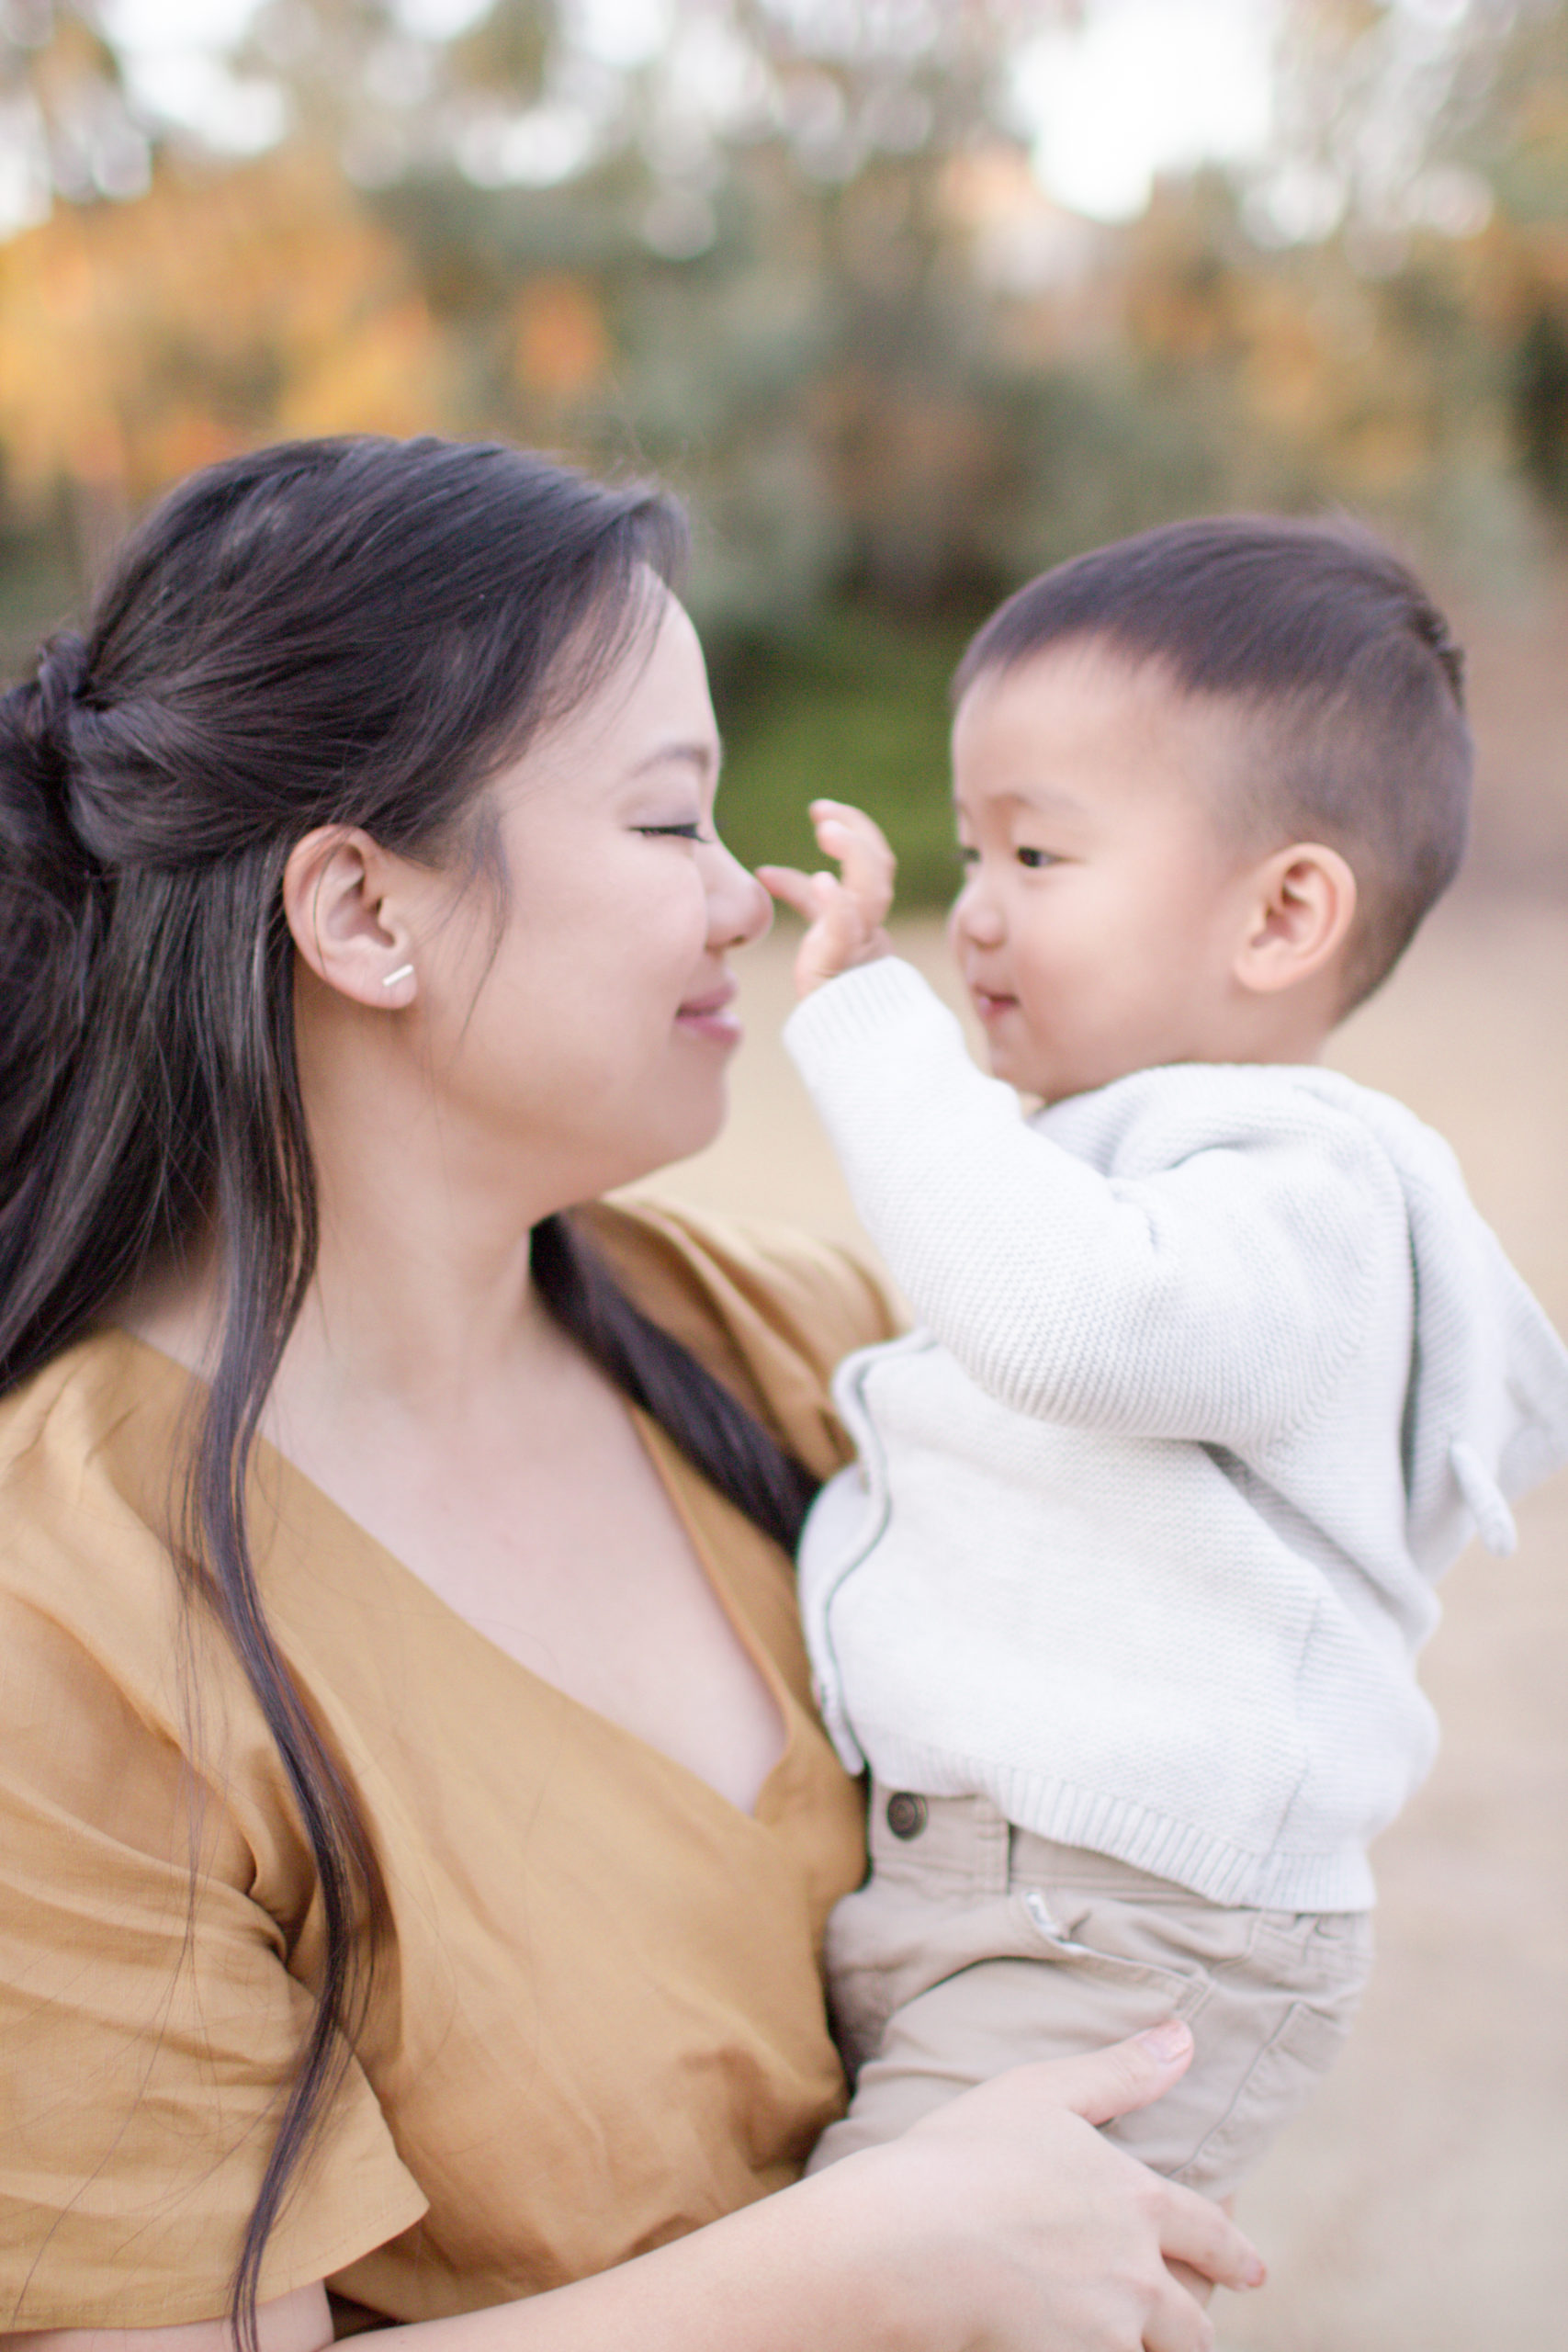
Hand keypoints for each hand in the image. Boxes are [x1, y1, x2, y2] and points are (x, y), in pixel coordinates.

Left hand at [757, 799, 895, 995]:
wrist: (848, 1041)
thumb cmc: (832, 987)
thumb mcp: (819, 932)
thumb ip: (805, 900)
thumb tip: (766, 872)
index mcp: (869, 915)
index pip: (872, 863)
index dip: (853, 831)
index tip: (819, 812)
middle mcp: (871, 925)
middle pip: (879, 868)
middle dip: (858, 833)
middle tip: (822, 812)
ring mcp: (860, 944)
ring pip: (873, 891)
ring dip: (854, 855)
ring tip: (827, 827)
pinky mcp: (840, 965)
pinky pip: (847, 932)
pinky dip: (836, 906)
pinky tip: (819, 881)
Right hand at [812, 2020, 1264, 2351]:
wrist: (910, 2241)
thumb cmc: (966, 2155)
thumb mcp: (1042, 2092)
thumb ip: (1120, 2072)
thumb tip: (1184, 2039)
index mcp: (1136, 2200)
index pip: (1208, 2233)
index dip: (1235, 2253)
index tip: (1255, 2271)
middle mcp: (1135, 2273)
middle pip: (1191, 2320)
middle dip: (1194, 2327)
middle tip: (1196, 2332)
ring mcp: (1105, 2328)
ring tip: (1146, 2349)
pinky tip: (1084, 2350)